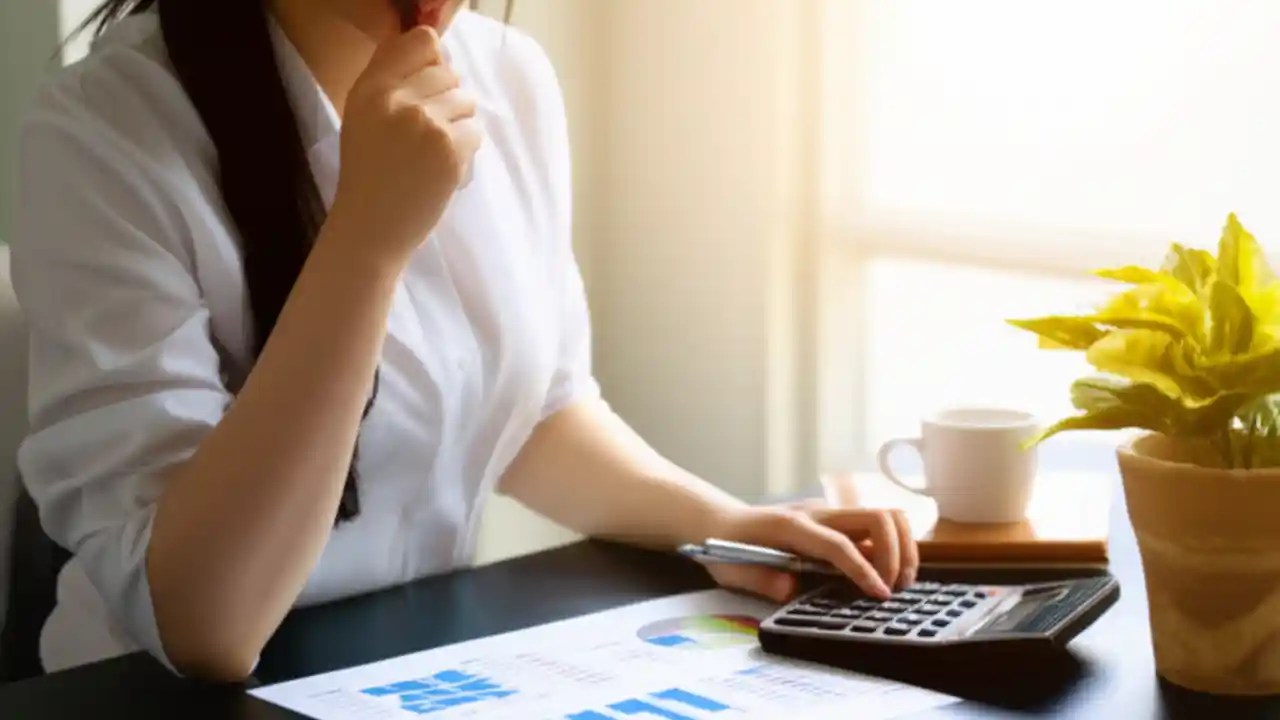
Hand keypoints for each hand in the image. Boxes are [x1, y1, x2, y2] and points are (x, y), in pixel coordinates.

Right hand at [329, 26, 483, 263]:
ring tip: (436, 150)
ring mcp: (426, 122)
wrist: (372, 226)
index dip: (434, 60)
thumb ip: (391, 79)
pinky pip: (476, 130)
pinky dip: (467, 149)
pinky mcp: (450, 147)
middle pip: (449, 72)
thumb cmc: (369, 173)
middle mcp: (397, 98)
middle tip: (431, 131)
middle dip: (448, 99)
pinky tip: (445, 166)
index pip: (421, 41)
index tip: (430, 86)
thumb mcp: (363, 116)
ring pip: (466, 101)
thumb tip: (434, 47)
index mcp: (372, 87)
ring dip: (460, 124)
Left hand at [705, 504, 918, 602]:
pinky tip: (889, 570)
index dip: (863, 569)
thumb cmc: (727, 549)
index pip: (838, 544)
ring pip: (885, 514)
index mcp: (791, 526)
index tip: (881, 595)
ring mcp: (829, 512)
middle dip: (896, 553)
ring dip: (902, 546)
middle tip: (895, 588)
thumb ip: (762, 580)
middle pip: (877, 517)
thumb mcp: (734, 571)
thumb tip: (792, 588)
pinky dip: (894, 544)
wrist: (722, 523)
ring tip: (900, 580)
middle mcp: (816, 512)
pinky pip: (877, 523)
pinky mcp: (837, 518)